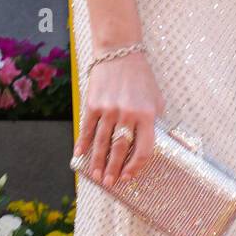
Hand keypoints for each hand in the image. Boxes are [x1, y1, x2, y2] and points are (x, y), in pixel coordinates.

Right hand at [73, 51, 164, 188]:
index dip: (136, 165)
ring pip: (101, 142)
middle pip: (119, 149)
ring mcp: (108, 109)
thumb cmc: (141, 77)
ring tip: (97, 176)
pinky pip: (87, 128)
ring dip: (98, 162)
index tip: (129, 175)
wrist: (119, 52)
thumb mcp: (156, 97)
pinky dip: (83, 144)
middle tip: (109, 183)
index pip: (143, 148)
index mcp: (147, 114)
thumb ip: (154, 120)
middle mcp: (127, 113)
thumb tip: (148, 144)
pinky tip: (79, 156)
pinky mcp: (93, 104)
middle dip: (114, 169)